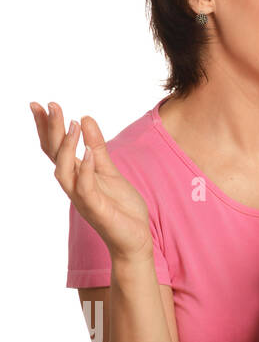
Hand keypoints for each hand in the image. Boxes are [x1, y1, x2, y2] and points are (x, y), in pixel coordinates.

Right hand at [31, 103, 151, 261]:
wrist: (134, 237)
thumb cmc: (120, 207)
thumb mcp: (110, 170)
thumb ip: (98, 146)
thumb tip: (84, 118)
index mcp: (76, 175)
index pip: (55, 148)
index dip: (47, 127)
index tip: (40, 104)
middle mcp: (73, 185)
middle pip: (54, 155)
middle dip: (50, 130)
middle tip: (48, 104)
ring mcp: (82, 198)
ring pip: (64, 171)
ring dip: (66, 147)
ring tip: (72, 122)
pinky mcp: (96, 209)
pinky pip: (86, 187)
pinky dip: (86, 169)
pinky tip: (89, 152)